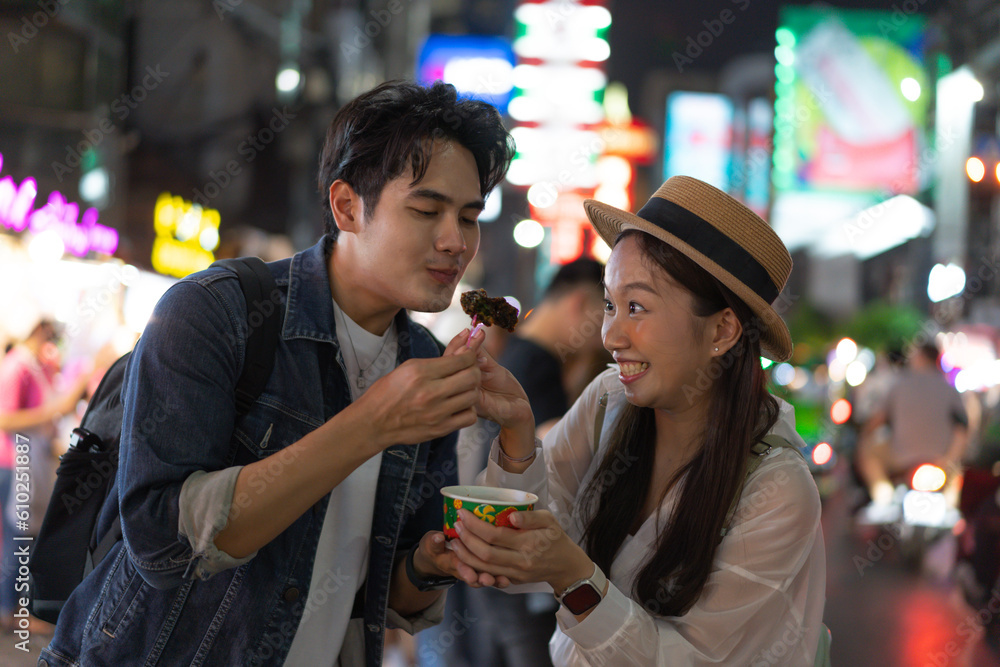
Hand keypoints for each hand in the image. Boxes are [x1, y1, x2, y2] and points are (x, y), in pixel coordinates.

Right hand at [352, 348, 480, 450]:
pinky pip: (469, 417)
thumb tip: (461, 350)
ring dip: (471, 390)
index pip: (460, 360)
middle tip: (469, 371)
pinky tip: (458, 406)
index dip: (469, 355)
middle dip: (474, 370)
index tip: (468, 356)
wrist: (374, 422)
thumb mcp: (407, 368)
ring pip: (473, 396)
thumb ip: (435, 362)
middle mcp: (430, 392)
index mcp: (421, 373)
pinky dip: (468, 410)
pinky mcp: (440, 428)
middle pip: (471, 377)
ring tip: (462, 389)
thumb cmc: (387, 393)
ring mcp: (437, 413)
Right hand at [413, 530, 508, 588]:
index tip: (471, 574)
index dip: (465, 571)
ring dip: (494, 580)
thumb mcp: (430, 544)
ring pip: (484, 578)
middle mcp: (463, 569)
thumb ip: (433, 542)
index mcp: (450, 562)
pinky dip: (500, 578)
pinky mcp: (482, 568)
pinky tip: (509, 578)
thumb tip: (438, 537)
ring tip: (503, 581)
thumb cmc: (435, 548)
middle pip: (474, 577)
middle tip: (489, 579)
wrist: (437, 557)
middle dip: (482, 578)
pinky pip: (492, 576)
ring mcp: (473, 570)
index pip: (458, 567)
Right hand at [444, 328, 531, 430]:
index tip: (468, 330)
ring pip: (458, 376)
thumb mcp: (492, 366)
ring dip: (470, 362)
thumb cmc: (505, 387)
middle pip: (449, 365)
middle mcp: (459, 386)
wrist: (519, 408)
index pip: (450, 357)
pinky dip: (475, 375)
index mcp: (461, 375)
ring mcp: (465, 396)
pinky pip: (468, 389)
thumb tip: (471, 335)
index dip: (457, 343)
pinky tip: (484, 368)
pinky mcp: (473, 406)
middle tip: (474, 336)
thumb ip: (480, 354)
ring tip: (484, 357)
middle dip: (462, 349)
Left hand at [448, 508, 593, 593]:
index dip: (475, 525)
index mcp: (528, 544)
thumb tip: (512, 516)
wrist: (566, 567)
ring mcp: (515, 574)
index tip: (463, 513)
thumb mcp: (549, 521)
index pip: (495, 535)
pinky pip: (489, 576)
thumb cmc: (557, 539)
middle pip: (485, 554)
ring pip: (483, 568)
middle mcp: (520, 562)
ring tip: (455, 541)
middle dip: (466, 539)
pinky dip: (474, 567)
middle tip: (456, 525)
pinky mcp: (512, 581)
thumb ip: (531, 517)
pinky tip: (465, 556)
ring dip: (465, 555)